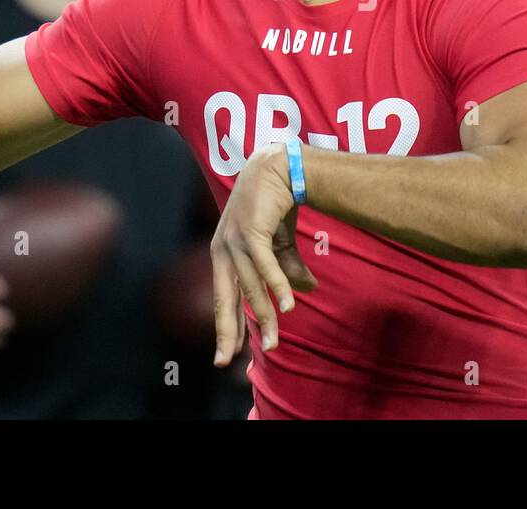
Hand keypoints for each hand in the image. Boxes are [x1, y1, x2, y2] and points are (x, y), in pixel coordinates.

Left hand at [209, 144, 317, 366]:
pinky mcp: (250, 229)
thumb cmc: (275, 204)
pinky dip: (276, 286)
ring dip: (265, 314)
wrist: (280, 167)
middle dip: (228, 331)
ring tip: (274, 342)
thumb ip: (286, 269)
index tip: (225, 356)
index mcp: (224, 255)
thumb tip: (303, 295)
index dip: (225, 326)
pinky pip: (264, 265)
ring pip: (249, 286)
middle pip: (225, 298)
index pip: (224, 298)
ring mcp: (234, 239)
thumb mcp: (280, 242)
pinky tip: (288, 306)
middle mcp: (223, 250)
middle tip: (227, 360)